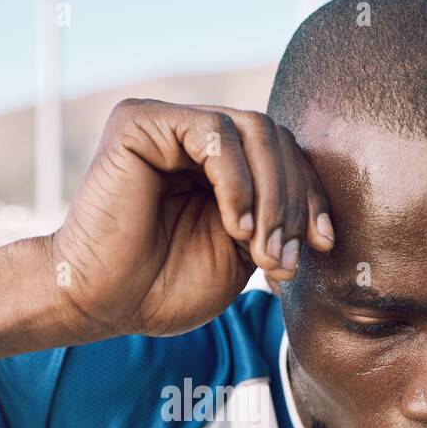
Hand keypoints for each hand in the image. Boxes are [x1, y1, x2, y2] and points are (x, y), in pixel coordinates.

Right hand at [51, 98, 334, 338]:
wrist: (102, 305)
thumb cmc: (162, 288)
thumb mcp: (240, 256)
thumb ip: (275, 223)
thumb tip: (321, 221)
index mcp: (218, 164)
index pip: (284, 156)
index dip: (311, 196)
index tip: (324, 244)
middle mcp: (194, 135)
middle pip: (275, 138)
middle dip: (293, 202)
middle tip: (284, 258)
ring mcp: (167, 124)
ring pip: (253, 129)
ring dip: (271, 195)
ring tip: (262, 248)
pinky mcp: (140, 122)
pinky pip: (213, 132)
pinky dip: (237, 182)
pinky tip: (236, 226)